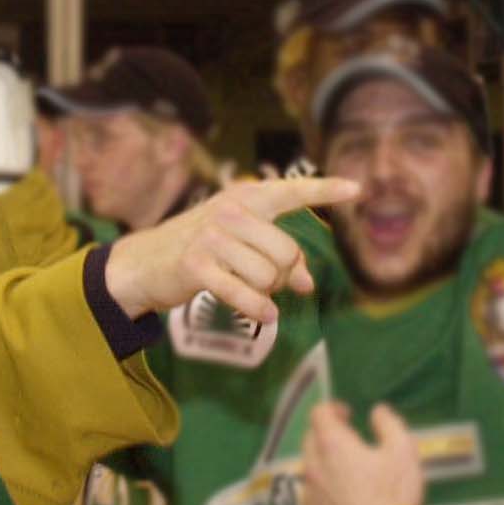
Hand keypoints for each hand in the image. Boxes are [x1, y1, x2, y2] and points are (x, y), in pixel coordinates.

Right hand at [103, 176, 359, 323]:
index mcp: (245, 198)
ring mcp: (212, 237)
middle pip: (286, 252)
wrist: (146, 262)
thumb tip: (307, 284)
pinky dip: (258, 308)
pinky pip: (244, 293)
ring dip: (266, 293)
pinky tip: (265, 316)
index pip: (291, 190)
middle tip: (268, 283)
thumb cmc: (202, 249)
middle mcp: (230, 211)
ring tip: (249, 291)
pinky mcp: (197, 266)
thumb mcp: (241, 243)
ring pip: (268, 276)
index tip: (357, 188)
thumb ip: (277, 256)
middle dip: (284, 276)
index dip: (325, 190)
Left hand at [302, 402, 423, 504]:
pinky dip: (322, 488)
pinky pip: (311, 494)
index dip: (332, 409)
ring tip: (346, 471)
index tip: (347, 414)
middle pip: (310, 439)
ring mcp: (309, 494)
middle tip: (347, 439)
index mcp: (332, 444)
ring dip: (323, 462)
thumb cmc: (394, 494)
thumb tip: (377, 411)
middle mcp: (313, 465)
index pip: (319, 414)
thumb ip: (389, 424)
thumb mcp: (403, 451)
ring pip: (309, 468)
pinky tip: (340, 498)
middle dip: (325, 433)